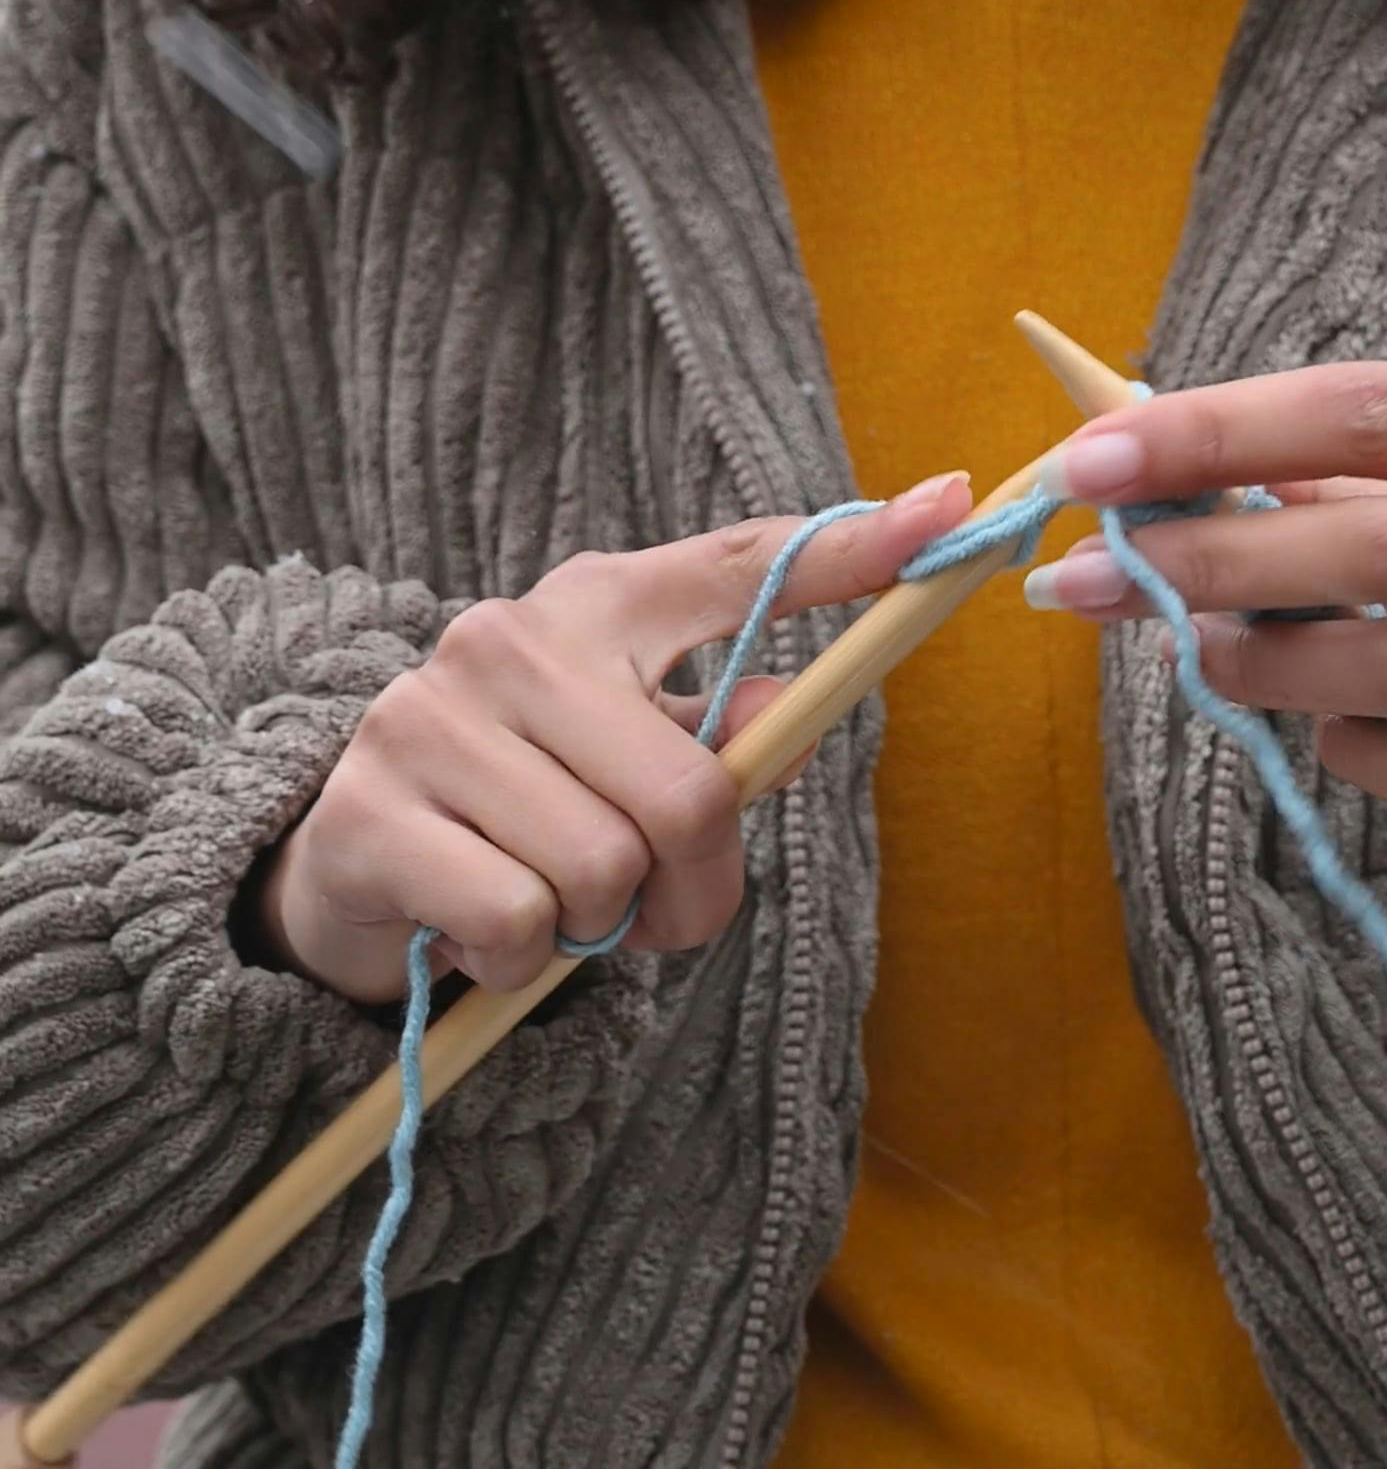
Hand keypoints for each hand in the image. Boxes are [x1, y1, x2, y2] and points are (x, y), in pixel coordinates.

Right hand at [253, 479, 969, 1002]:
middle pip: (689, 794)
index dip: (849, 547)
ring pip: (604, 872)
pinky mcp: (370, 814)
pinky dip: (519, 962)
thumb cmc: (527, 802)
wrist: (353, 861)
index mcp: (597, 603)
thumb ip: (716, 734)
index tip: (952, 506)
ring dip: (599, 931)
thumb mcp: (626, 754)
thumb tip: (790, 713)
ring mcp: (431, 718)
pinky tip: (479, 928)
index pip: (738, 563)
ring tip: (551, 907)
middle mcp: (510, 637)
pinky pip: (518, 925)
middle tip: (657, 916)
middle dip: (696, 893)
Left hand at [1032, 365, 1386, 846]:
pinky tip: (1331, 734)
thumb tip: (1125, 491)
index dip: (1220, 433)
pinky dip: (1363, 756)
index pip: (1362, 407)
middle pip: (1382, 543)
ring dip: (1275, 670)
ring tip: (1201, 659)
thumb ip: (1305, 488)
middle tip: (1098, 578)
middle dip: (1218, 562)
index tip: (1094, 462)